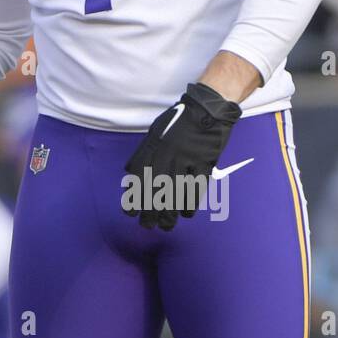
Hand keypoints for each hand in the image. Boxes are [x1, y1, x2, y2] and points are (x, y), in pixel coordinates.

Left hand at [123, 82, 240, 230]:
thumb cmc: (179, 121)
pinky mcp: (205, 164)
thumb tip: (130, 173)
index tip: (129, 213)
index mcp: (154, 146)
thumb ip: (143, 152)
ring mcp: (188, 160)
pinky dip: (190, 204)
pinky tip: (185, 214)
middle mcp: (168, 154)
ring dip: (169, 213)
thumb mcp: (155, 132)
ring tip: (165, 226)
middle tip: (146, 226)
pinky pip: (196, 189)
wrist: (208, 110)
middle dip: (149, 211)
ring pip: (176, 193)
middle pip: (156, 189)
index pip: (140, 177)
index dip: (133, 197)